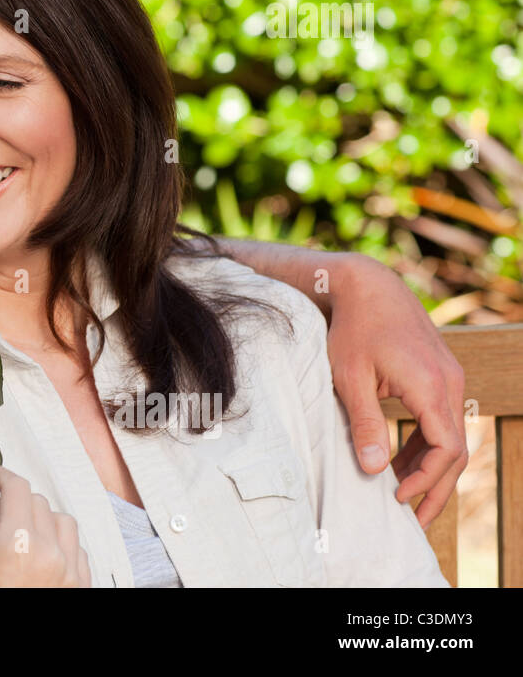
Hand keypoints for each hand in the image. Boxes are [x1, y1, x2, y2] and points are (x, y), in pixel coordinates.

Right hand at [0, 464, 90, 586]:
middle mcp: (52, 553)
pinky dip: (58, 543)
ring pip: (62, 520)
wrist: (7, 663)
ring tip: (16, 537)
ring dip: (39, 519)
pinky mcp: (82, 585)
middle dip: (13, 500)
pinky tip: (36, 557)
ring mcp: (72, 571)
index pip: (16, 487)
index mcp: (18, 545)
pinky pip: (76, 548)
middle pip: (37, 500)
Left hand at [325, 253, 467, 528]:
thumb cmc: (354, 329)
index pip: (446, 448)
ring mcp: (448, 379)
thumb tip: (372, 470)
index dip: (426, 479)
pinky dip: (426, 445)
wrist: (368, 286)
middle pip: (455, 450)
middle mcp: (449, 384)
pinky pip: (441, 421)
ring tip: (405, 497)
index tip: (398, 498)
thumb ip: (365, 423)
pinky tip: (402, 462)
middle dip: (435, 487)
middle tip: (414, 520)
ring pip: (450, 437)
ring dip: (431, 468)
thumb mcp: (351, 377)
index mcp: (431, 386)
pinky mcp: (438, 377)